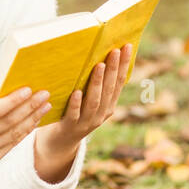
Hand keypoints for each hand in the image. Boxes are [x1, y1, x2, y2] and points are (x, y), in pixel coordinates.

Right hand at [0, 85, 52, 179]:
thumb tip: (9, 88)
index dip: (12, 101)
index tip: (28, 90)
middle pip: (7, 123)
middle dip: (28, 108)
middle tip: (43, 95)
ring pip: (12, 135)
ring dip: (31, 120)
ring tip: (44, 107)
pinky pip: (11, 146)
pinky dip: (24, 133)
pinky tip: (33, 122)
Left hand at [40, 44, 132, 161]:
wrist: (61, 141)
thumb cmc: (75, 112)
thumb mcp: (90, 99)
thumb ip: (96, 83)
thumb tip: (99, 54)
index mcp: (109, 105)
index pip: (119, 82)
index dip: (124, 65)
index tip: (126, 46)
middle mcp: (101, 114)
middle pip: (109, 90)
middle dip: (113, 69)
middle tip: (114, 50)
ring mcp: (87, 121)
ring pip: (94, 101)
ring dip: (97, 83)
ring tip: (99, 65)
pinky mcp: (70, 126)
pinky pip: (74, 114)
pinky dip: (76, 103)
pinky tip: (76, 92)